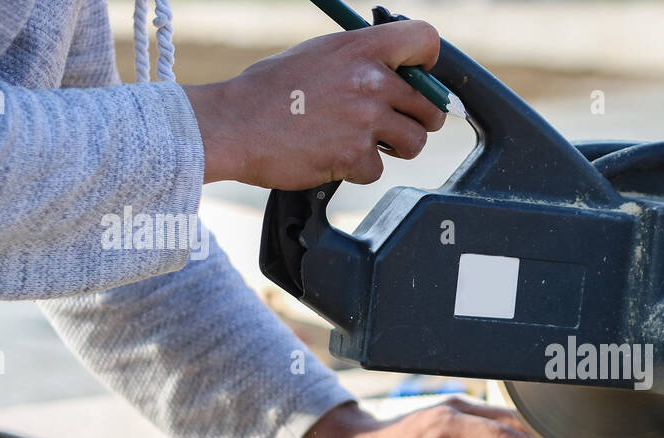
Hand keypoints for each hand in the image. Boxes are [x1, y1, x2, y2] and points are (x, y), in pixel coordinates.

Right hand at [182, 21, 445, 187]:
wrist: (232, 125)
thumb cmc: (268, 91)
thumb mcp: (318, 55)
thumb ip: (360, 61)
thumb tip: (397, 74)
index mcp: (361, 47)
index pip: (426, 41)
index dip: (429, 65)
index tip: (419, 79)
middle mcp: (370, 80)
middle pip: (432, 106)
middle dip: (418, 120)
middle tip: (395, 125)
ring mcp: (365, 119)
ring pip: (414, 143)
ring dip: (394, 149)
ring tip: (360, 141)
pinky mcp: (355, 155)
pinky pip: (378, 169)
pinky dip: (358, 169)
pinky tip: (330, 156)